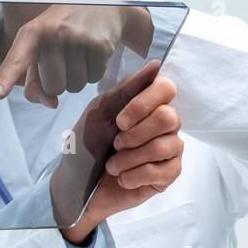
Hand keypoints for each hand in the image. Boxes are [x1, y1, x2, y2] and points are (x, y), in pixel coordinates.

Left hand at [0, 0, 151, 106]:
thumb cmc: (63, 31)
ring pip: (74, 87)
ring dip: (77, 77)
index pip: (16, 60)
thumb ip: (35, 80)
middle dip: (59, 80)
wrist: (100, 3)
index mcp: (31, 32)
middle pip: (53, 87)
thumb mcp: (42, 47)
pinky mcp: (99, 44)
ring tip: (79, 52)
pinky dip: (93, 71)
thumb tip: (51, 103)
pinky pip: (93, 78)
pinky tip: (92, 52)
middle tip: (65, 56)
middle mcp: (52, 32)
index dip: (5, 79)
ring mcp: (77, 37)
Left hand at [52, 64, 181, 241]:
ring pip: (166, 146)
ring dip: (130, 158)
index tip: (120, 120)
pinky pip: (164, 171)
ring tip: (112, 165)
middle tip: (116, 143)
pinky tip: (122, 178)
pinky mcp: (168, 175)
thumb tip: (156, 64)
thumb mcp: (100, 112)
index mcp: (149, 104)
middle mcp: (165, 124)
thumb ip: (127, 89)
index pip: (167, 88)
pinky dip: (135, 176)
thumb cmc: (88, 143)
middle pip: (170, 117)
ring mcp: (170, 149)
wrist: (77, 183)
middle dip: (136, 134)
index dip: (144, 104)